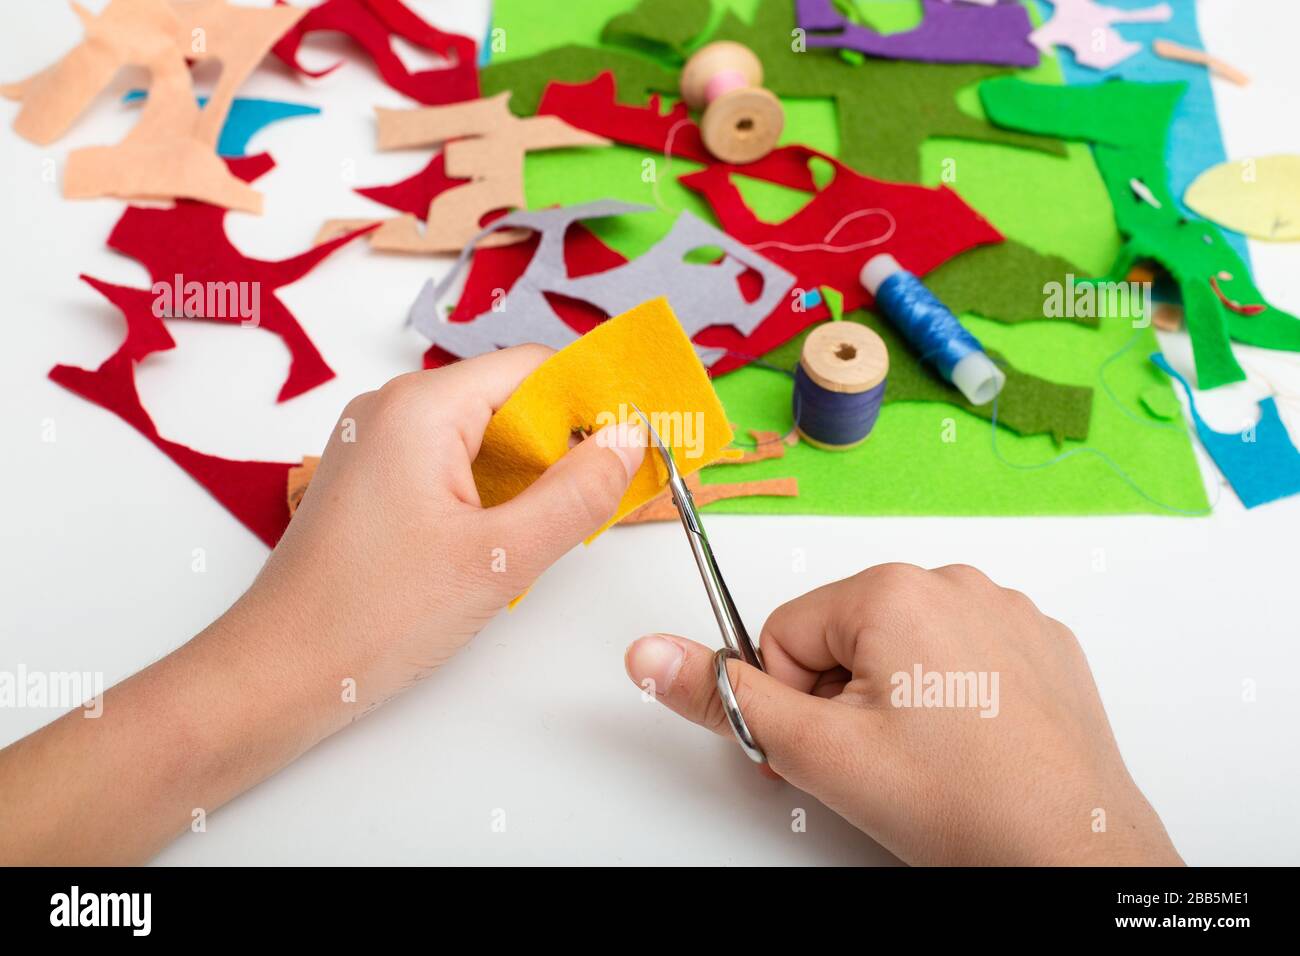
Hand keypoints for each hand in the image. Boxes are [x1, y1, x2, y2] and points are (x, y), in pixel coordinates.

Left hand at [257, 345, 645, 714]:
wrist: (277, 676)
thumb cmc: (371, 616)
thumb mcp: (500, 557)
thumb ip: (577, 493)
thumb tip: (629, 438)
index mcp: (421, 407)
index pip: (534, 368)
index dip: (594, 400)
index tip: (638, 442)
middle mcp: (394, 410)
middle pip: (510, 400)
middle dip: (564, 446)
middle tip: (604, 500)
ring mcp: (378, 446)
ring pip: (484, 439)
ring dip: (530, 478)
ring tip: (553, 532)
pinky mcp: (374, 483)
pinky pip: (453, 466)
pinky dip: (493, 495)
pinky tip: (506, 543)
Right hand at [625, 563, 1181, 865]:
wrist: (1073, 854)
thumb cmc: (964, 804)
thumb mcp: (819, 753)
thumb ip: (726, 697)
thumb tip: (650, 655)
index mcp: (892, 592)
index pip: (787, 633)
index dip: (794, 701)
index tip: (831, 745)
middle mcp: (953, 582)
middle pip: (845, 636)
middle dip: (843, 698)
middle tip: (879, 760)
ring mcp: (1006, 611)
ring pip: (904, 647)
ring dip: (897, 698)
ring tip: (929, 757)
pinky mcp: (1041, 644)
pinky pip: (962, 653)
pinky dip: (953, 694)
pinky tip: (969, 745)